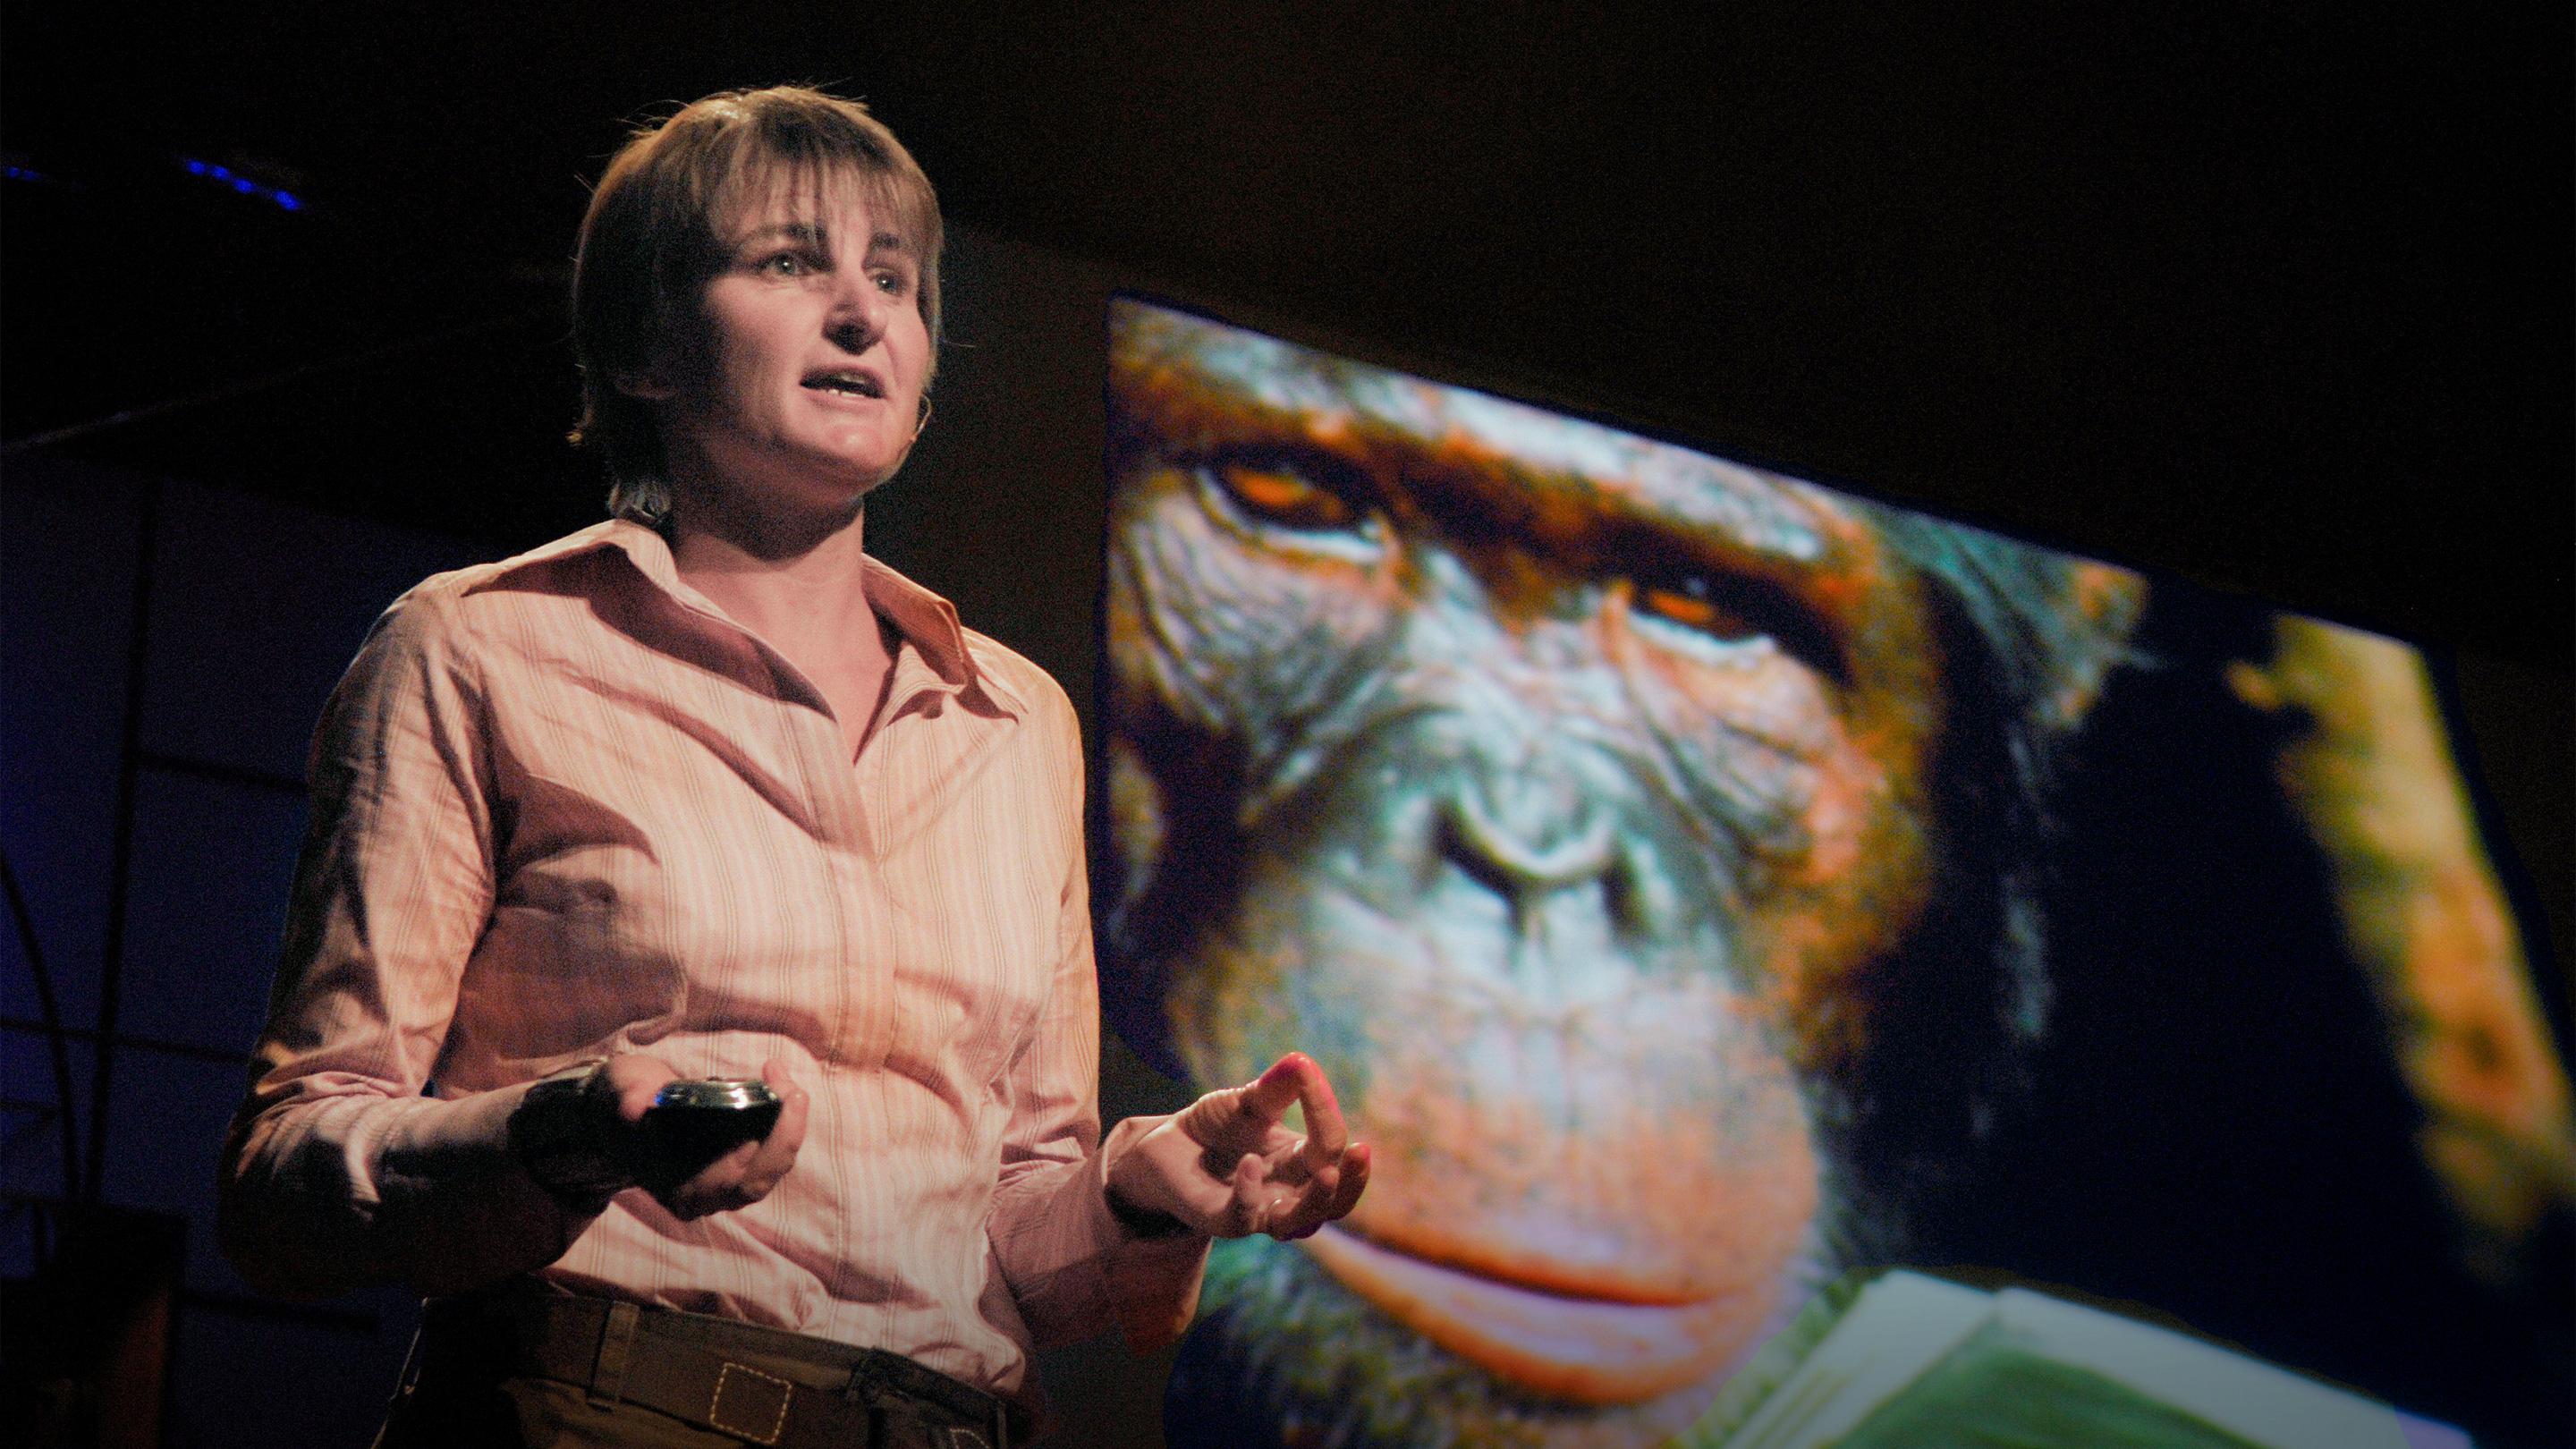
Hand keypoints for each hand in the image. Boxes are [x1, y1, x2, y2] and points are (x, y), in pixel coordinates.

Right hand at [593, 1055, 809, 1220]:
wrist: (637, 1102)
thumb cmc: (632, 1096)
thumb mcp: (626, 1087)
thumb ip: (630, 1094)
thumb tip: (634, 1108)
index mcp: (668, 1183)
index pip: (708, 1189)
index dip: (731, 1169)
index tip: (748, 1140)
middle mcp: (700, 1195)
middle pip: (752, 1183)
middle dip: (779, 1139)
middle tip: (790, 1093)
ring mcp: (727, 1186)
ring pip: (770, 1172)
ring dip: (790, 1132)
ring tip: (792, 1090)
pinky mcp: (746, 1168)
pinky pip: (776, 1159)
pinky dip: (788, 1128)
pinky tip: (790, 1094)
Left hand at [1107, 1052, 1370, 1240]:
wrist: (1165, 1145)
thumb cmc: (1217, 1126)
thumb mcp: (1250, 1101)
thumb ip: (1276, 1088)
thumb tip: (1302, 1062)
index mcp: (1301, 1163)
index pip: (1330, 1148)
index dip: (1325, 1113)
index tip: (1307, 1072)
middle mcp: (1287, 1193)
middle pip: (1336, 1202)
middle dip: (1354, 1180)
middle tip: (1362, 1151)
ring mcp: (1257, 1211)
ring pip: (1301, 1223)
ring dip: (1317, 1200)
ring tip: (1327, 1173)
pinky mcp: (1219, 1219)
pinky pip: (1243, 1218)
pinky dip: (1250, 1193)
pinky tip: (1250, 1163)